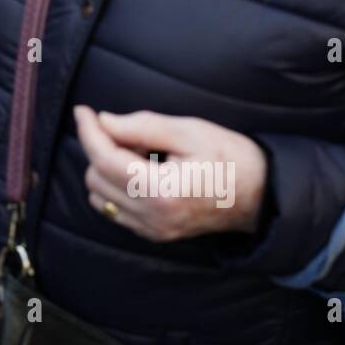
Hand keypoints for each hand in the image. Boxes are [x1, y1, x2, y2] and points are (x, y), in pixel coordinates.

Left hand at [74, 107, 266, 241]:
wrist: (261, 196)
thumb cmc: (231, 158)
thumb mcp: (190, 132)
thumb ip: (142, 126)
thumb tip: (103, 121)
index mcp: (162, 192)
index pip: (104, 159)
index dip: (89, 131)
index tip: (83, 111)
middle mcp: (152, 218)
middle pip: (96, 177)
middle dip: (104, 148)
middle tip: (134, 132)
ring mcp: (151, 230)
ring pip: (98, 195)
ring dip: (107, 167)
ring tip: (141, 151)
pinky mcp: (153, 234)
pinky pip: (113, 208)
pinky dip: (115, 185)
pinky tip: (141, 170)